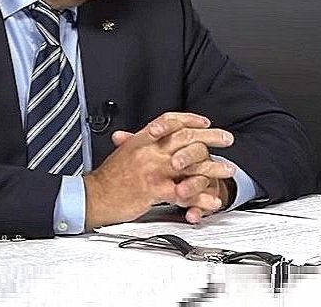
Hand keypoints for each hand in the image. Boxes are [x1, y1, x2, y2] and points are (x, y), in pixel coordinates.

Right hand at [84, 112, 235, 227]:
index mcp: (143, 139)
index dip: (190, 119)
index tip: (205, 122)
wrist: (93, 197)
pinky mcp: (153, 189)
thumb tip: (157, 132)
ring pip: (189, 165)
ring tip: (228, 170)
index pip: (170, 121)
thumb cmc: (109, 177)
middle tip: (227, 139)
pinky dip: (200, 198)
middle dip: (211, 138)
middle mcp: (149, 150)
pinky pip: (182, 192)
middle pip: (186, 138)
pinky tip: (211, 200)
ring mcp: (152, 169)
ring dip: (213, 168)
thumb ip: (142, 141)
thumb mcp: (125, 152)